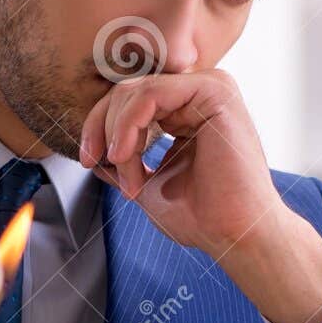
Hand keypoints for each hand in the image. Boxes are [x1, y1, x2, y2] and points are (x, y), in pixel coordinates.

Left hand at [79, 69, 321, 322]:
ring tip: (130, 177)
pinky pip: (150, 95)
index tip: (88, 161)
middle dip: (103, 130)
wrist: (233, 235)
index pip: (128, 100)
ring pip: (135, 92)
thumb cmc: (200, 216)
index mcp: (187, 109)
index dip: (98, 127)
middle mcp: (199, 93)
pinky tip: (126, 156)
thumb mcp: (146, 182)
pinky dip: (129, 127)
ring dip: (119, 137)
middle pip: (127, 91)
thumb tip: (93, 150)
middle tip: (102, 166)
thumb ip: (123, 159)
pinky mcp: (215, 91)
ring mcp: (210, 88)